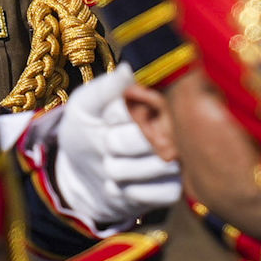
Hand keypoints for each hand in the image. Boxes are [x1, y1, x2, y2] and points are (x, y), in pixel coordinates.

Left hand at [47, 71, 180, 225]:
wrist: (80, 172)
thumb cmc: (86, 130)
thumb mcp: (86, 105)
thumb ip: (106, 88)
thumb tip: (130, 68)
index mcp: (157, 97)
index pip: (148, 101)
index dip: (117, 114)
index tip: (105, 118)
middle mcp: (176, 125)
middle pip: (155, 135)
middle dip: (117, 144)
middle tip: (107, 143)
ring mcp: (180, 158)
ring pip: (159, 165)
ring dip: (121, 170)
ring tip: (111, 162)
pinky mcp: (174, 189)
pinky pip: (159, 192)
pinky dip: (129, 191)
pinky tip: (121, 184)